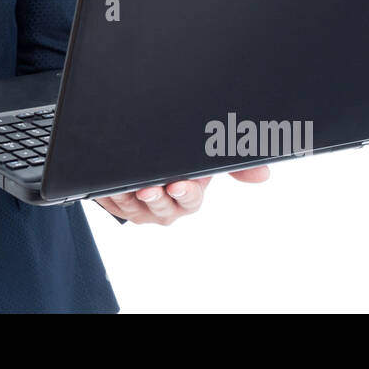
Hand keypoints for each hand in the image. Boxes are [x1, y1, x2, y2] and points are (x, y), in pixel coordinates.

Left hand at [95, 166, 269, 224]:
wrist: (142, 161)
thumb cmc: (177, 162)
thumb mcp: (204, 161)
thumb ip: (232, 166)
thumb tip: (263, 174)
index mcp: (188, 197)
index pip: (190, 199)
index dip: (184, 193)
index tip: (177, 185)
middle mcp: (164, 208)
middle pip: (160, 206)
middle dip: (155, 197)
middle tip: (148, 187)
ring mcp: (138, 207)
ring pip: (132, 204)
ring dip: (128, 195)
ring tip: (125, 184)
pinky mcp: (113, 202)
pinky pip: (107, 199)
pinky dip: (106, 190)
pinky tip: (104, 181)